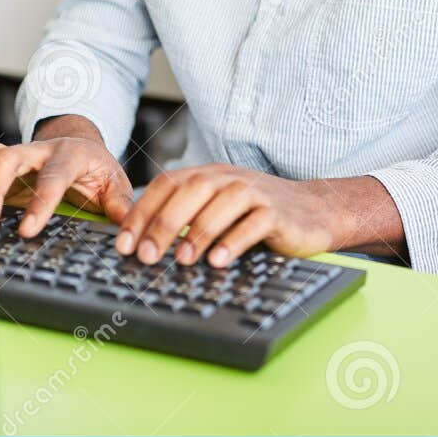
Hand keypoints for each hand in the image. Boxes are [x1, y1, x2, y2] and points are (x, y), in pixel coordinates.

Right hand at [0, 118, 132, 238]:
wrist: (80, 147)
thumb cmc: (96, 170)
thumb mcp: (115, 185)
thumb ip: (119, 206)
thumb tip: (128, 231)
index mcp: (71, 155)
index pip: (53, 176)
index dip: (40, 202)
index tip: (27, 230)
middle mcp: (39, 150)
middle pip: (8, 159)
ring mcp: (17, 154)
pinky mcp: (0, 160)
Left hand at [116, 164, 340, 267]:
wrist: (314, 210)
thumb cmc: (259, 215)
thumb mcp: (219, 210)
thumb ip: (188, 218)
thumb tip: (143, 246)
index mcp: (208, 176)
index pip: (166, 185)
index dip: (142, 213)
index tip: (123, 243)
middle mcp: (228, 178)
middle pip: (190, 192)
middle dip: (163, 224)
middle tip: (146, 255)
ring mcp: (254, 192)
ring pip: (221, 204)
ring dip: (198, 232)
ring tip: (182, 260)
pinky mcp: (277, 212)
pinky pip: (253, 223)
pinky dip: (234, 241)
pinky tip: (219, 260)